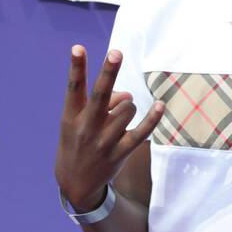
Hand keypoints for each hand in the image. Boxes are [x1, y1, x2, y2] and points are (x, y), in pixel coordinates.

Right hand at [54, 44, 163, 210]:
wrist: (75, 184)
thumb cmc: (78, 142)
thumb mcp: (78, 122)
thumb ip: (101, 102)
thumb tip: (129, 94)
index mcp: (71, 116)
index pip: (73, 87)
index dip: (76, 67)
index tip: (78, 47)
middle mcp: (86, 127)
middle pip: (100, 95)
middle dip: (108, 73)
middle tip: (116, 52)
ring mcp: (103, 141)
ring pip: (127, 108)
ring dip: (128, 106)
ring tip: (117, 118)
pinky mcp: (119, 153)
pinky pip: (140, 132)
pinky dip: (152, 118)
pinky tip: (160, 105)